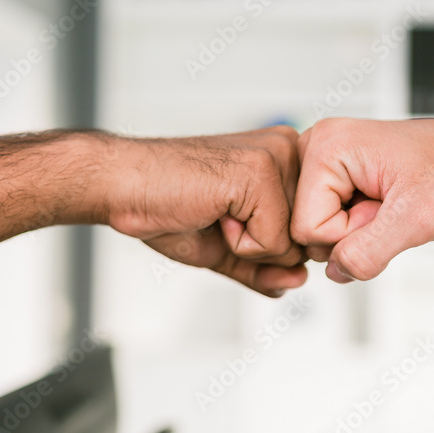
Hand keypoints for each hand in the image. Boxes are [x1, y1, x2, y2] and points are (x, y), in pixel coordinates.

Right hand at [101, 126, 307, 296]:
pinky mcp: (261, 172)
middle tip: (219, 217)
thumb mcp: (228, 247)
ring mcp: (277, 157)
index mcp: (287, 160)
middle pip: (305, 241)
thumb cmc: (168, 205)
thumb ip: (267, 267)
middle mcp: (289, 151)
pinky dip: (238, 244)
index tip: (228, 218)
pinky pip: (273, 242)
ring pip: (294, 244)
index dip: (267, 247)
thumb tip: (298, 281)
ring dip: (248, 246)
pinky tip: (213, 211)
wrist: (125, 187)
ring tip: (216, 213)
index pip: (309, 233)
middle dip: (259, 249)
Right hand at [291, 117, 433, 282]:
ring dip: (361, 232)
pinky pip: (334, 224)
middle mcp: (320, 147)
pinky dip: (364, 228)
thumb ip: (368, 252)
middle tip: (392, 207)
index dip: (350, 234)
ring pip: (321, 231)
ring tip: (393, 205)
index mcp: (327, 145)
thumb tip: (335, 272)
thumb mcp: (417, 219)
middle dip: (353, 233)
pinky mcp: (341, 177)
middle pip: (307, 229)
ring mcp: (330, 163)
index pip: (306, 227)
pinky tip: (386, 208)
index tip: (388, 208)